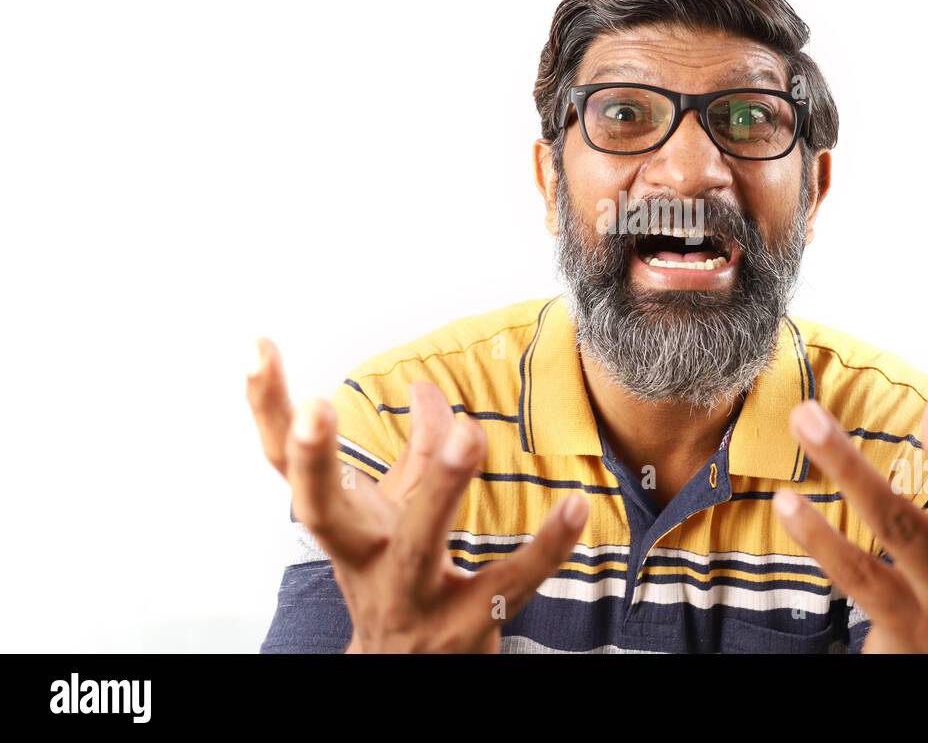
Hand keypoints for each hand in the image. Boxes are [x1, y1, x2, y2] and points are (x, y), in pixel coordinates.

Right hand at [246, 338, 588, 651]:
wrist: (404, 674)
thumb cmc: (394, 578)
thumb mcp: (395, 514)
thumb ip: (418, 449)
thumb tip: (428, 386)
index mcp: (342, 526)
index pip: (287, 465)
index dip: (266, 408)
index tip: (258, 347)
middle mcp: (364, 561)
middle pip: (323, 514)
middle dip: (315, 463)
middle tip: (317, 406)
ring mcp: (411, 596)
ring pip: (417, 544)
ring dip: (441, 487)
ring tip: (471, 431)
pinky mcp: (467, 622)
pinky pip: (510, 581)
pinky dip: (547, 545)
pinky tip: (576, 504)